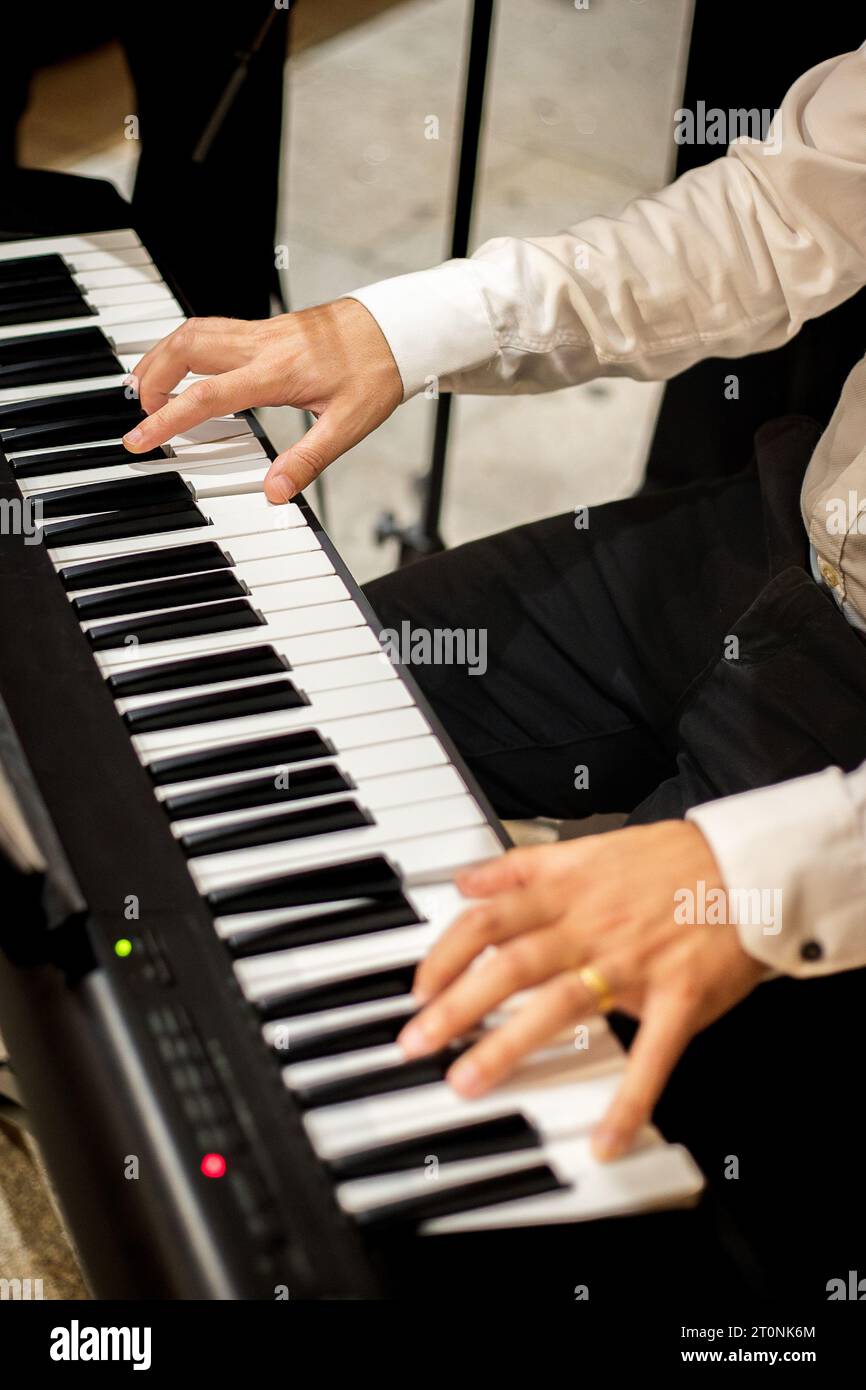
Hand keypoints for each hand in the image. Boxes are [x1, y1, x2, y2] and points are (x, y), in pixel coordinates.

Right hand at [122, 299, 402, 501]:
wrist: (397, 328)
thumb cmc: (376, 371)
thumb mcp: (349, 425)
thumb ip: (308, 460)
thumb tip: (275, 492)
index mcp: (276, 373)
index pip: (206, 396)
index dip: (167, 419)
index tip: (141, 439)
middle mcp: (261, 345)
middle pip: (185, 349)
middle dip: (152, 378)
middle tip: (142, 416)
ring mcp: (262, 332)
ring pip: (193, 331)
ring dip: (163, 356)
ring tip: (148, 388)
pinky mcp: (267, 327)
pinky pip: (212, 329)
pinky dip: (185, 345)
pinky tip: (185, 365)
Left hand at [398, 822, 765, 1160]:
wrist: (749, 869)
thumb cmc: (671, 862)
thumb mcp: (589, 847)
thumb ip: (523, 865)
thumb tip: (466, 879)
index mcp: (567, 892)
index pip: (489, 920)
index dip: (446, 955)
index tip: (418, 989)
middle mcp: (591, 926)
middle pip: (510, 965)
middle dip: (456, 1006)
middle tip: (415, 1044)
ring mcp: (633, 963)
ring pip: (560, 1005)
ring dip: (509, 1047)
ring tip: (468, 1083)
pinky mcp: (678, 997)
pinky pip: (651, 1056)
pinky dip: (628, 1101)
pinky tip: (604, 1141)